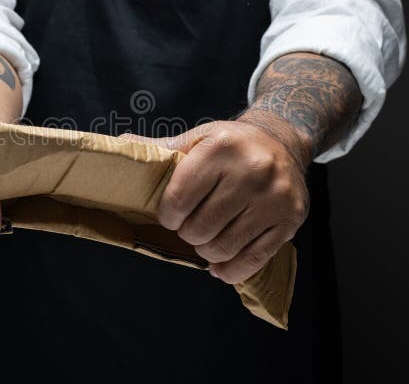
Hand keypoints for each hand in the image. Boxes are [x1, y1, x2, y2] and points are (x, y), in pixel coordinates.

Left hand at [122, 114, 310, 283]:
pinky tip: (220, 264)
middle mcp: (252, 172)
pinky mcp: (290, 220)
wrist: (283, 141)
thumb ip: (160, 148)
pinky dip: (230, 270)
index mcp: (221, 148)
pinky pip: (253, 260)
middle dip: (187, 233)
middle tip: (190, 226)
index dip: (167, 215)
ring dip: (206, 251)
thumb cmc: (230, 144)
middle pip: (200, 229)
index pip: (179, 200)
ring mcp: (274, 198)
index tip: (171, 214)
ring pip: (223, 248)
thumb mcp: (197, 138)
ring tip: (206, 239)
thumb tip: (118, 148)